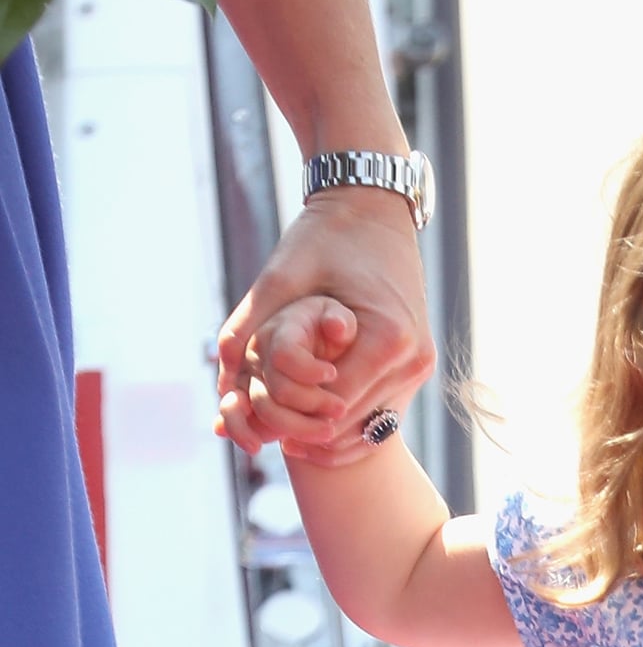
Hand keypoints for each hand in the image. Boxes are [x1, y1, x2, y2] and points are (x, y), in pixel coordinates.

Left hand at [215, 191, 433, 464]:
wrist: (374, 207)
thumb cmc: (326, 236)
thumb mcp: (282, 275)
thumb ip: (250, 324)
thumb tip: (219, 375)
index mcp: (387, 338)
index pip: (337, 405)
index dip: (300, 421)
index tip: (269, 428)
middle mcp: (413, 359)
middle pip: (356, 423)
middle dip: (315, 433)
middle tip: (276, 439)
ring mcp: (420, 365)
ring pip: (373, 427)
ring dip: (334, 434)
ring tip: (295, 435)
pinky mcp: (418, 365)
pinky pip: (384, 411)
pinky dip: (352, 420)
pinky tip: (320, 420)